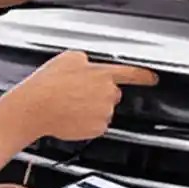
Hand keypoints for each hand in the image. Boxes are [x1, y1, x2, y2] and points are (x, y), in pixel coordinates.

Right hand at [0, 50, 158, 142]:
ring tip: (70, 104)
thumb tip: (88, 63)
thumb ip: (86, 60)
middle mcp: (107, 94)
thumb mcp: (67, 58)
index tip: (153, 78)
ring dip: (91, 107)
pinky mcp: (96, 129)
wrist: (35, 108)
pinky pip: (96, 124)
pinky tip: (70, 115)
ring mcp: (103, 113)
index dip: (144, 76)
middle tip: (77, 92)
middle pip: (113, 94)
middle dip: (99, 93)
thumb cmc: (48, 84)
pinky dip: (86, 121)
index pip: (131, 73)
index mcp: (102, 74)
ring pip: (103, 110)